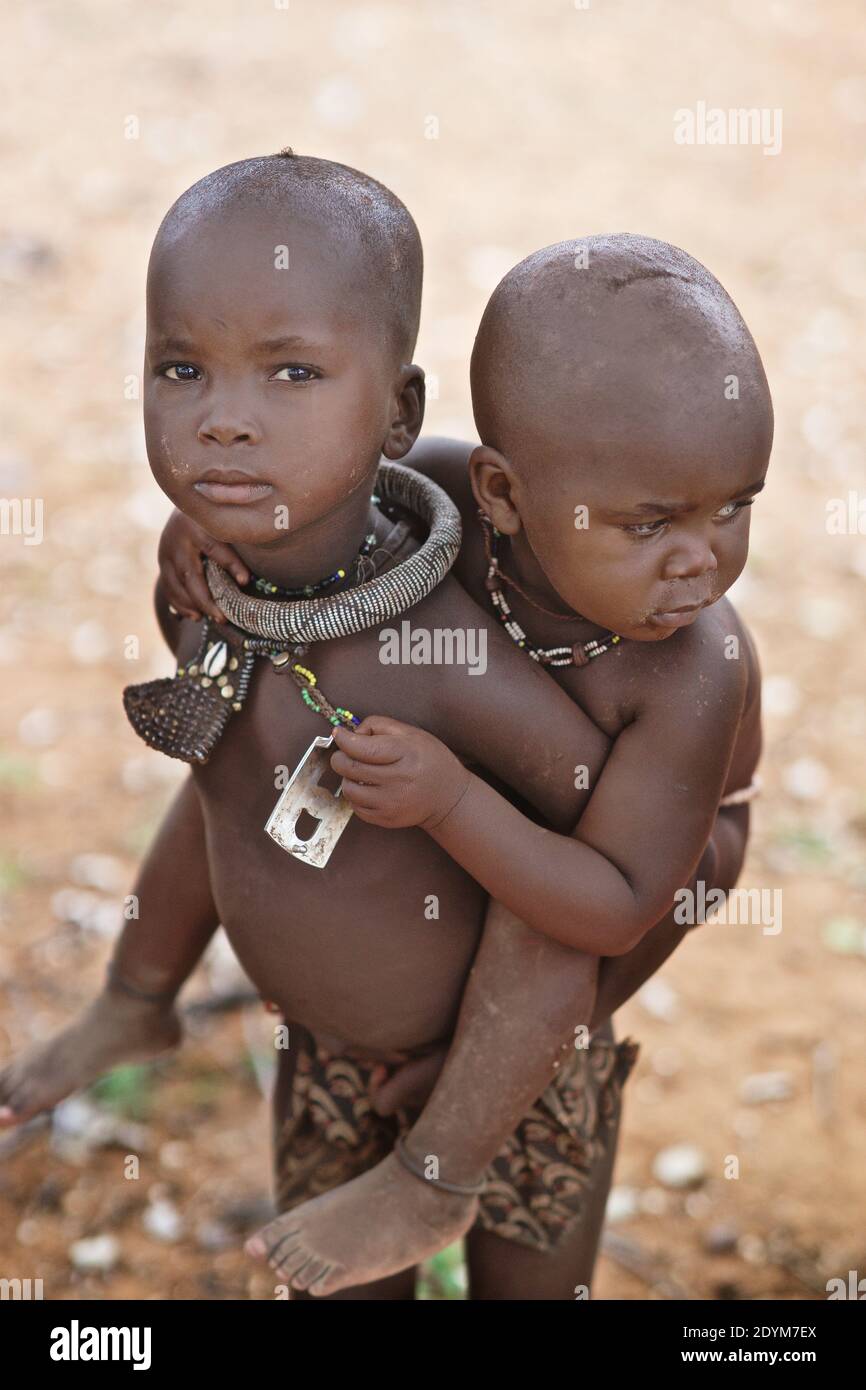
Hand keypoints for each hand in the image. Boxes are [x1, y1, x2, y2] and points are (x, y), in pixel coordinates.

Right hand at [157, 508, 249, 623]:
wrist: (187, 501)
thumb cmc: (216, 515)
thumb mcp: (224, 520)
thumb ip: (235, 539)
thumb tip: (253, 572)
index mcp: (197, 525)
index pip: (216, 548)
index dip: (232, 565)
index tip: (246, 581)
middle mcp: (178, 539)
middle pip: (191, 575)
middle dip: (206, 600)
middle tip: (223, 618)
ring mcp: (166, 551)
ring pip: (176, 585)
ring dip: (191, 606)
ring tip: (207, 619)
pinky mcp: (162, 561)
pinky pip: (168, 587)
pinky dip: (179, 604)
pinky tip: (194, 616)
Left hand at [330, 717, 471, 830]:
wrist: (448, 798)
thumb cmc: (429, 759)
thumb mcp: (411, 733)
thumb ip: (380, 725)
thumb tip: (351, 733)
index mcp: (405, 754)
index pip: (363, 748)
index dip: (344, 739)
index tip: (339, 734)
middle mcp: (399, 780)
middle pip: (351, 768)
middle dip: (340, 757)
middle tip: (344, 752)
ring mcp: (391, 803)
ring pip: (349, 789)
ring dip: (347, 777)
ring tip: (358, 771)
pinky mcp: (386, 819)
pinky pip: (355, 807)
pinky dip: (355, 795)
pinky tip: (367, 787)